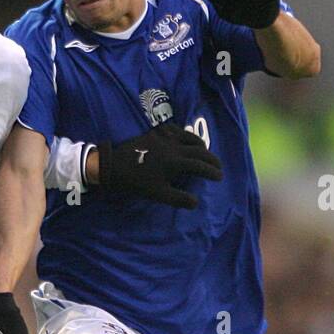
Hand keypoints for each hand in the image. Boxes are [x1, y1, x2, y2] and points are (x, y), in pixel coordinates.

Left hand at [94, 123, 222, 209]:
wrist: (113, 165)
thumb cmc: (136, 182)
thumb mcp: (158, 194)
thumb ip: (179, 198)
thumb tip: (196, 202)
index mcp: (176, 162)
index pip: (200, 166)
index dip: (212, 172)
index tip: (219, 177)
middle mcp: (174, 147)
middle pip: (199, 150)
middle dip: (211, 158)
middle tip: (217, 166)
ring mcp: (165, 137)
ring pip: (189, 137)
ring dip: (200, 145)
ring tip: (205, 152)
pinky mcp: (155, 133)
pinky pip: (175, 130)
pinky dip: (184, 135)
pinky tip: (184, 139)